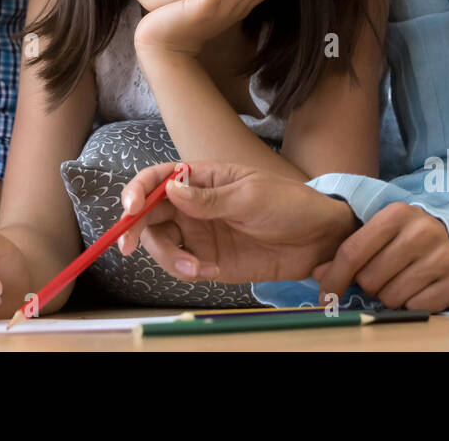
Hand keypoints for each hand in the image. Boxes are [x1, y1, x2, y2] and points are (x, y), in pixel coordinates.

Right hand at [117, 160, 358, 285]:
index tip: (129, 208)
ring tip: (194, 268)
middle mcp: (194, 205)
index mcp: (202, 178)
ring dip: (166, 256)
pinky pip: (182, 266)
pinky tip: (209, 271)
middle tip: (131, 246)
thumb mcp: (251, 196)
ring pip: (161, 243)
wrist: (320, 240)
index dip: (137, 191)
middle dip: (137, 229)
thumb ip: (210, 198)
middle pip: (150, 214)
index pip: (158, 178)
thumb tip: (169, 189)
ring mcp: (200, 233)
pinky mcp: (209, 260)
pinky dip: (185, 271)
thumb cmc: (289, 204)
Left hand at [311, 202, 448, 311]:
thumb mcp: (381, 230)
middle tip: (378, 276)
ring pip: (392, 297)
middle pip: (370, 279)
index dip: (335, 277)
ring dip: (389, 296)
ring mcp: (442, 256)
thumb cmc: (408, 234)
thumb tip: (318, 276)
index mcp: (396, 213)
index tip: (325, 294)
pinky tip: (416, 288)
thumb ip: (349, 251)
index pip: (353, 252)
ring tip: (398, 280)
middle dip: (368, 284)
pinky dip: (411, 304)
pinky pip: (417, 308)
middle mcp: (421, 232)